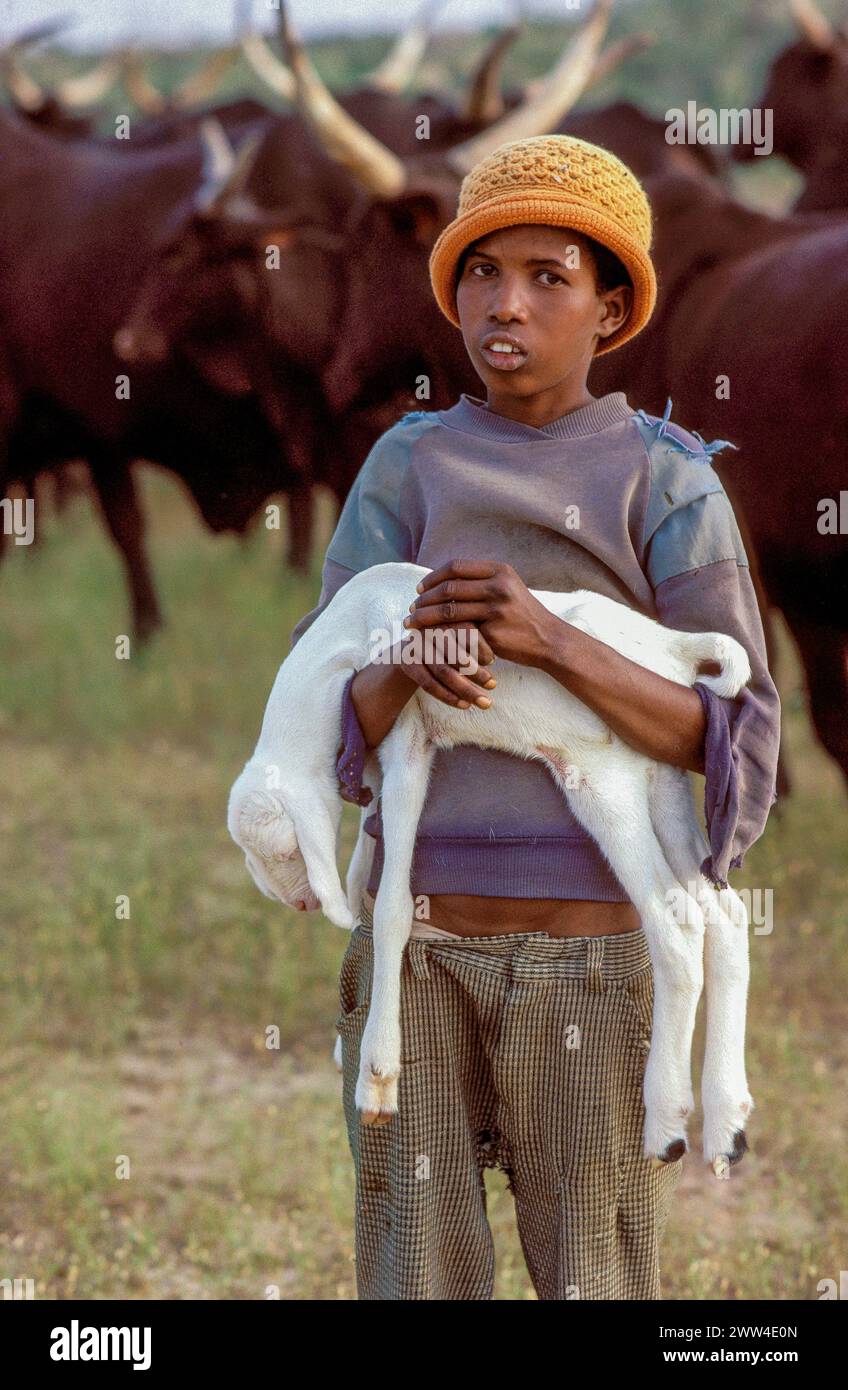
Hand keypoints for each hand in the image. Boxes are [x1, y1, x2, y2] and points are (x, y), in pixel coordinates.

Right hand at [395, 622, 498, 709]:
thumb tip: (492, 660)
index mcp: (444, 618)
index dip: (480, 646)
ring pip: (443, 672)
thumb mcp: (461, 637)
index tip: (493, 661)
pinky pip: (429, 684)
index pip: (465, 629)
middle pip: (455, 654)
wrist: (412, 650)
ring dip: (466, 690)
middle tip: (493, 685)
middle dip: (477, 672)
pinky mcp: (408, 665)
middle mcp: (428, 630)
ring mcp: (416, 648)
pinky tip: (465, 705)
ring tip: (485, 703)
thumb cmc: (448, 643)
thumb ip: (476, 642)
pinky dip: (448, 696)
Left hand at [404, 560, 558, 668]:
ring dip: (425, 618)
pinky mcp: (493, 633)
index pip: (455, 567)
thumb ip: (480, 580)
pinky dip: (439, 635)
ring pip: (449, 611)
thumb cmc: (522, 613)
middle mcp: (498, 586)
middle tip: (410, 609)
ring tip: (412, 624)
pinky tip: (428, 638)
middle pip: (449, 588)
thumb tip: (442, 578)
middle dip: (424, 600)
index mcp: (499, 570)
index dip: (433, 578)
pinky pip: (458, 632)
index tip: (419, 589)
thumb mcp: (507, 587)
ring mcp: (496, 610)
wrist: (548, 638)